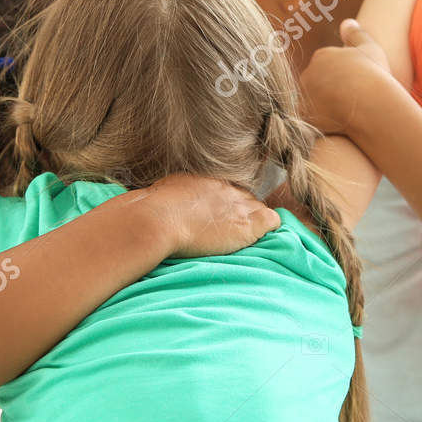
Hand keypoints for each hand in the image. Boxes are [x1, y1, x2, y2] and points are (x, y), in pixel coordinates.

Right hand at [134, 174, 280, 257]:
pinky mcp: (249, 223)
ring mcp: (238, 205)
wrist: (157, 220)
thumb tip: (157, 206)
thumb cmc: (149, 213)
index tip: (216, 220)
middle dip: (241, 213)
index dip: (223, 206)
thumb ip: (167, 199)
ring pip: (259, 208)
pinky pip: (272, 220)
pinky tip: (261, 239)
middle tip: (229, 232)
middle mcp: (224, 189)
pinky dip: (270, 229)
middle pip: (244, 198)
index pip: (224, 191)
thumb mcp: (157, 197)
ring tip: (243, 239)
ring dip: (254, 222)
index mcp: (203, 181)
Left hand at [300, 19, 394, 134]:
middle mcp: (308, 73)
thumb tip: (346, 22)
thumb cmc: (373, 75)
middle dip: (331, 91)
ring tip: (346, 115)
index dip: (343, 78)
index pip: (328, 66)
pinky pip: (309, 119)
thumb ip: (356, 34)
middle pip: (318, 83)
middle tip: (351, 102)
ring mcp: (304, 95)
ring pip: (313, 101)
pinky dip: (319, 122)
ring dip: (325, 107)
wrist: (370, 104)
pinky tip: (336, 125)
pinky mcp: (304, 115)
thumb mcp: (370, 48)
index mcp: (322, 56)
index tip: (356, 86)